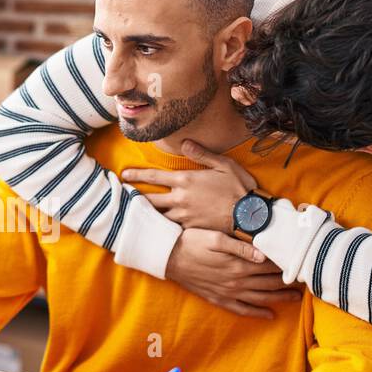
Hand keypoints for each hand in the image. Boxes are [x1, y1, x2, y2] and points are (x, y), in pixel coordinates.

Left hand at [120, 140, 257, 231]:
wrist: (250, 215)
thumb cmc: (239, 187)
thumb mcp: (223, 164)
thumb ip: (202, 154)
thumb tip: (184, 143)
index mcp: (185, 180)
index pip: (153, 176)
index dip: (136, 175)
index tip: (124, 174)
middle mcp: (180, 198)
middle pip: (148, 198)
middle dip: (133, 197)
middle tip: (121, 197)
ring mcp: (184, 216)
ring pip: (156, 215)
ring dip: (145, 214)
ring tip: (133, 213)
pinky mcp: (190, 229)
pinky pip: (170, 228)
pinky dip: (160, 227)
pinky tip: (153, 228)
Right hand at [166, 228, 302, 318]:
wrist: (168, 258)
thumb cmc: (192, 242)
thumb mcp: (216, 237)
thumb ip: (241, 246)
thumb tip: (263, 254)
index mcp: (239, 264)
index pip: (270, 265)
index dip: (287, 265)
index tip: (301, 263)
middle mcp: (236, 281)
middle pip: (270, 283)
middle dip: (289, 282)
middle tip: (305, 280)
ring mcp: (228, 293)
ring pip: (261, 298)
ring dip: (280, 298)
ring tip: (296, 298)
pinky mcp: (219, 299)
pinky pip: (243, 310)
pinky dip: (258, 313)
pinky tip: (270, 315)